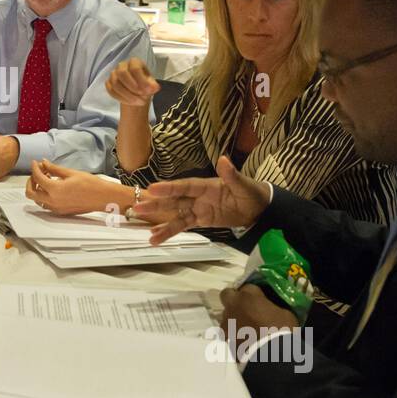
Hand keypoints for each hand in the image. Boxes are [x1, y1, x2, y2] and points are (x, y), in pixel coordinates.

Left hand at [25, 161, 126, 214]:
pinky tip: (51, 187)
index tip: (35, 163)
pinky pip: (45, 204)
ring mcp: (56, 208)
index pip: (37, 178)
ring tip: (45, 178)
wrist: (103, 197)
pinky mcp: (60, 211)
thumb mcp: (71, 173)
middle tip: (37, 172)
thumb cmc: (91, 185)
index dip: (35, 168)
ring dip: (36, 189)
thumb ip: (54, 169)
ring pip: (36, 200)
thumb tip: (44, 163)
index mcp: (55, 190)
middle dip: (31, 181)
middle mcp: (53, 201)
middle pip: (30, 192)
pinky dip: (43, 195)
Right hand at [105, 58, 158, 108]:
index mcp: (134, 62)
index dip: (141, 80)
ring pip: (115, 83)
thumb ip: (153, 86)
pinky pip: (111, 90)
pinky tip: (130, 102)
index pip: (135, 68)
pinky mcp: (108, 83)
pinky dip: (120, 98)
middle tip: (141, 97)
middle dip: (132, 87)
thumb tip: (155, 88)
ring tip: (137, 102)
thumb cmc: (144, 85)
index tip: (147, 91)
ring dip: (127, 95)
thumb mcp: (152, 85)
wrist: (137, 91)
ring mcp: (113, 74)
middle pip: (122, 73)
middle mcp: (122, 65)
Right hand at [135, 155, 271, 244]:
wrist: (258, 209)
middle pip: (174, 201)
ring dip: (159, 221)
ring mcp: (197, 209)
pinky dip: (169, 231)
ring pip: (175, 215)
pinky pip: (183, 226)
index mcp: (206, 186)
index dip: (169, 188)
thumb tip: (224, 159)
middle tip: (138, 207)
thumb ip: (232, 175)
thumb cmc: (251, 193)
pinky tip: (155, 237)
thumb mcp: (244, 185)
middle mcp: (198, 196)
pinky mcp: (200, 220)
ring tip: (143, 228)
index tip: (152, 189)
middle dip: (157, 204)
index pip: (185, 187)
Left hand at [219, 283, 298, 342]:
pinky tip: (244, 339)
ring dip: (233, 318)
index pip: (248, 286)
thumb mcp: (285, 314)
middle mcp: (233, 306)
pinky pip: (228, 332)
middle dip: (235, 298)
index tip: (261, 299)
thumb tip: (272, 310)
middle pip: (227, 294)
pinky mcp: (225, 338)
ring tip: (246, 327)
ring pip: (225, 315)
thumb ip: (273, 308)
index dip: (254, 293)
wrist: (269, 357)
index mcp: (248, 296)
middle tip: (246, 307)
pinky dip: (234, 333)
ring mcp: (227, 322)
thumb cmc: (280, 331)